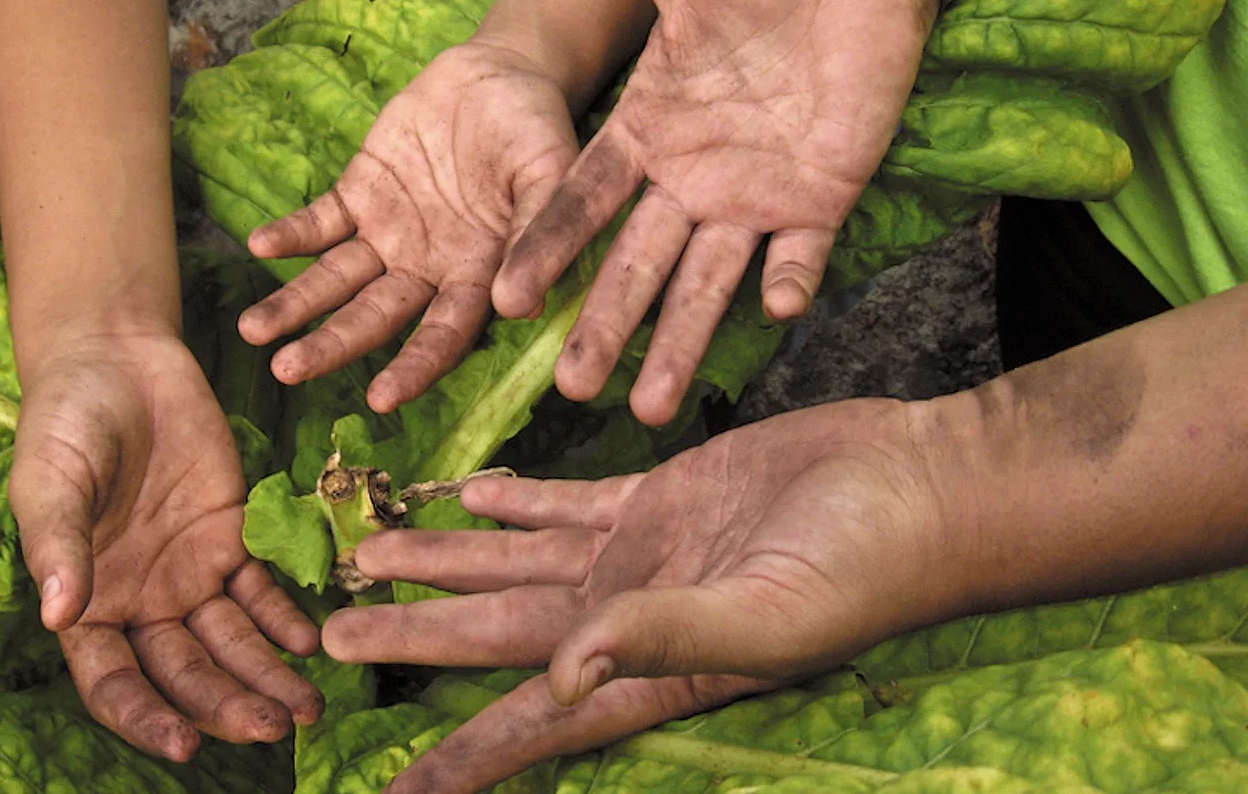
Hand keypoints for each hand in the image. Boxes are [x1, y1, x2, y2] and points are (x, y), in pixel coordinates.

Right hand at [8, 331, 323, 760]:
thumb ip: (57, 544)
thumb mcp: (49, 479)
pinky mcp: (232, 533)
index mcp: (87, 603)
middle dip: (228, 705)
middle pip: (188, 672)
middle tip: (275, 728)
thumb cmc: (64, 422)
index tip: (185, 746)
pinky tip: (310, 639)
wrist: (117, 360)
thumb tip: (57, 615)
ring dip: (268, 675)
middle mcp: (142, 602)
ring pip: (233, 641)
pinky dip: (285, 616)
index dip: (147, 717)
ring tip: (308, 707)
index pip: (116, 682)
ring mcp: (190, 571)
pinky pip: (262, 587)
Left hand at [238, 40, 580, 412]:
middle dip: (331, 345)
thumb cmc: (538, 132)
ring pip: (337, 280)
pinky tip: (260, 246)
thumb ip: (538, 232)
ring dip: (295, 304)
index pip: (443, 334)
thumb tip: (520, 307)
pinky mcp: (362, 192)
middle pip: (374, 317)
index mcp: (478, 274)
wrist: (500, 77)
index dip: (414, 366)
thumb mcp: (553, 176)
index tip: (380, 399)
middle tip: (287, 370)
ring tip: (252, 331)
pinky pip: (321, 222)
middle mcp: (428, 266)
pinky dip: (292, 235)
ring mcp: (390, 232)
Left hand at [321, 398, 962, 792]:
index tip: (395, 790)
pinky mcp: (659, 493)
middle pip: (496, 631)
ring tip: (370, 556)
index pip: (534, 722)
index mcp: (649, 663)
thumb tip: (556, 681)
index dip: (465, 756)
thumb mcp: (767, 614)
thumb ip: (660, 638)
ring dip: (445, 559)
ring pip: (514, 558)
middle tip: (328, 639)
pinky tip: (468, 491)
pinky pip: (565, 500)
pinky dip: (513, 497)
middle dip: (414, 636)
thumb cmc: (864, 563)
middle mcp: (629, 614)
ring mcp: (640, 550)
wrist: (919, 484)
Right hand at [479, 0, 939, 424]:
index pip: (583, 203)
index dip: (548, 249)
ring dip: (681, 342)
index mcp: (644, 130)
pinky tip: (776, 309)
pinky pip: (801, 254)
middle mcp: (689, 178)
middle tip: (574, 387)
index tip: (509, 297)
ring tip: (650, 406)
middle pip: (636, 266)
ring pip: (707, 283)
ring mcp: (754, 195)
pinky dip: (791, 281)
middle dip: (605, 326)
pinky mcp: (821, 197)